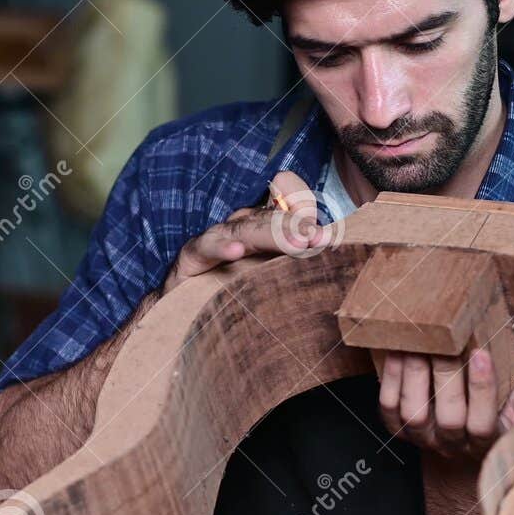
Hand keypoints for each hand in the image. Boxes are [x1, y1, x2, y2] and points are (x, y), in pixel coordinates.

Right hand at [163, 171, 334, 292]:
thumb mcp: (268, 278)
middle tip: (318, 239)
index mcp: (265, 227)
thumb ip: (295, 269)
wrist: (183, 306)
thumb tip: (330, 273)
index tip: (326, 238)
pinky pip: (209, 246)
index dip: (306, 218)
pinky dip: (223, 248)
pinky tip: (236, 253)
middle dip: (298, 227)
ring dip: (272, 234)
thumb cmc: (231, 289)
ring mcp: (219, 237)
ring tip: (297, 244)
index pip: (288, 208)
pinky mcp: (193, 253)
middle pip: (274, 220)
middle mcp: (244, 226)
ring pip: (247, 229)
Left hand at [376, 348, 513, 459]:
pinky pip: (389, 408)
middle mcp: (452, 446)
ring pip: (415, 413)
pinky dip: (391, 379)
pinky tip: (398, 352)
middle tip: (444, 339)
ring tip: (417, 341)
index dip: (482, 390)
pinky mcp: (399, 430)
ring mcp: (423, 440)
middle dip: (446, 375)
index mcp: (486, 443)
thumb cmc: (498, 411)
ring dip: (415, 374)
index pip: (484, 423)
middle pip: (448, 418)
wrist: (464, 430)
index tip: (482, 353)